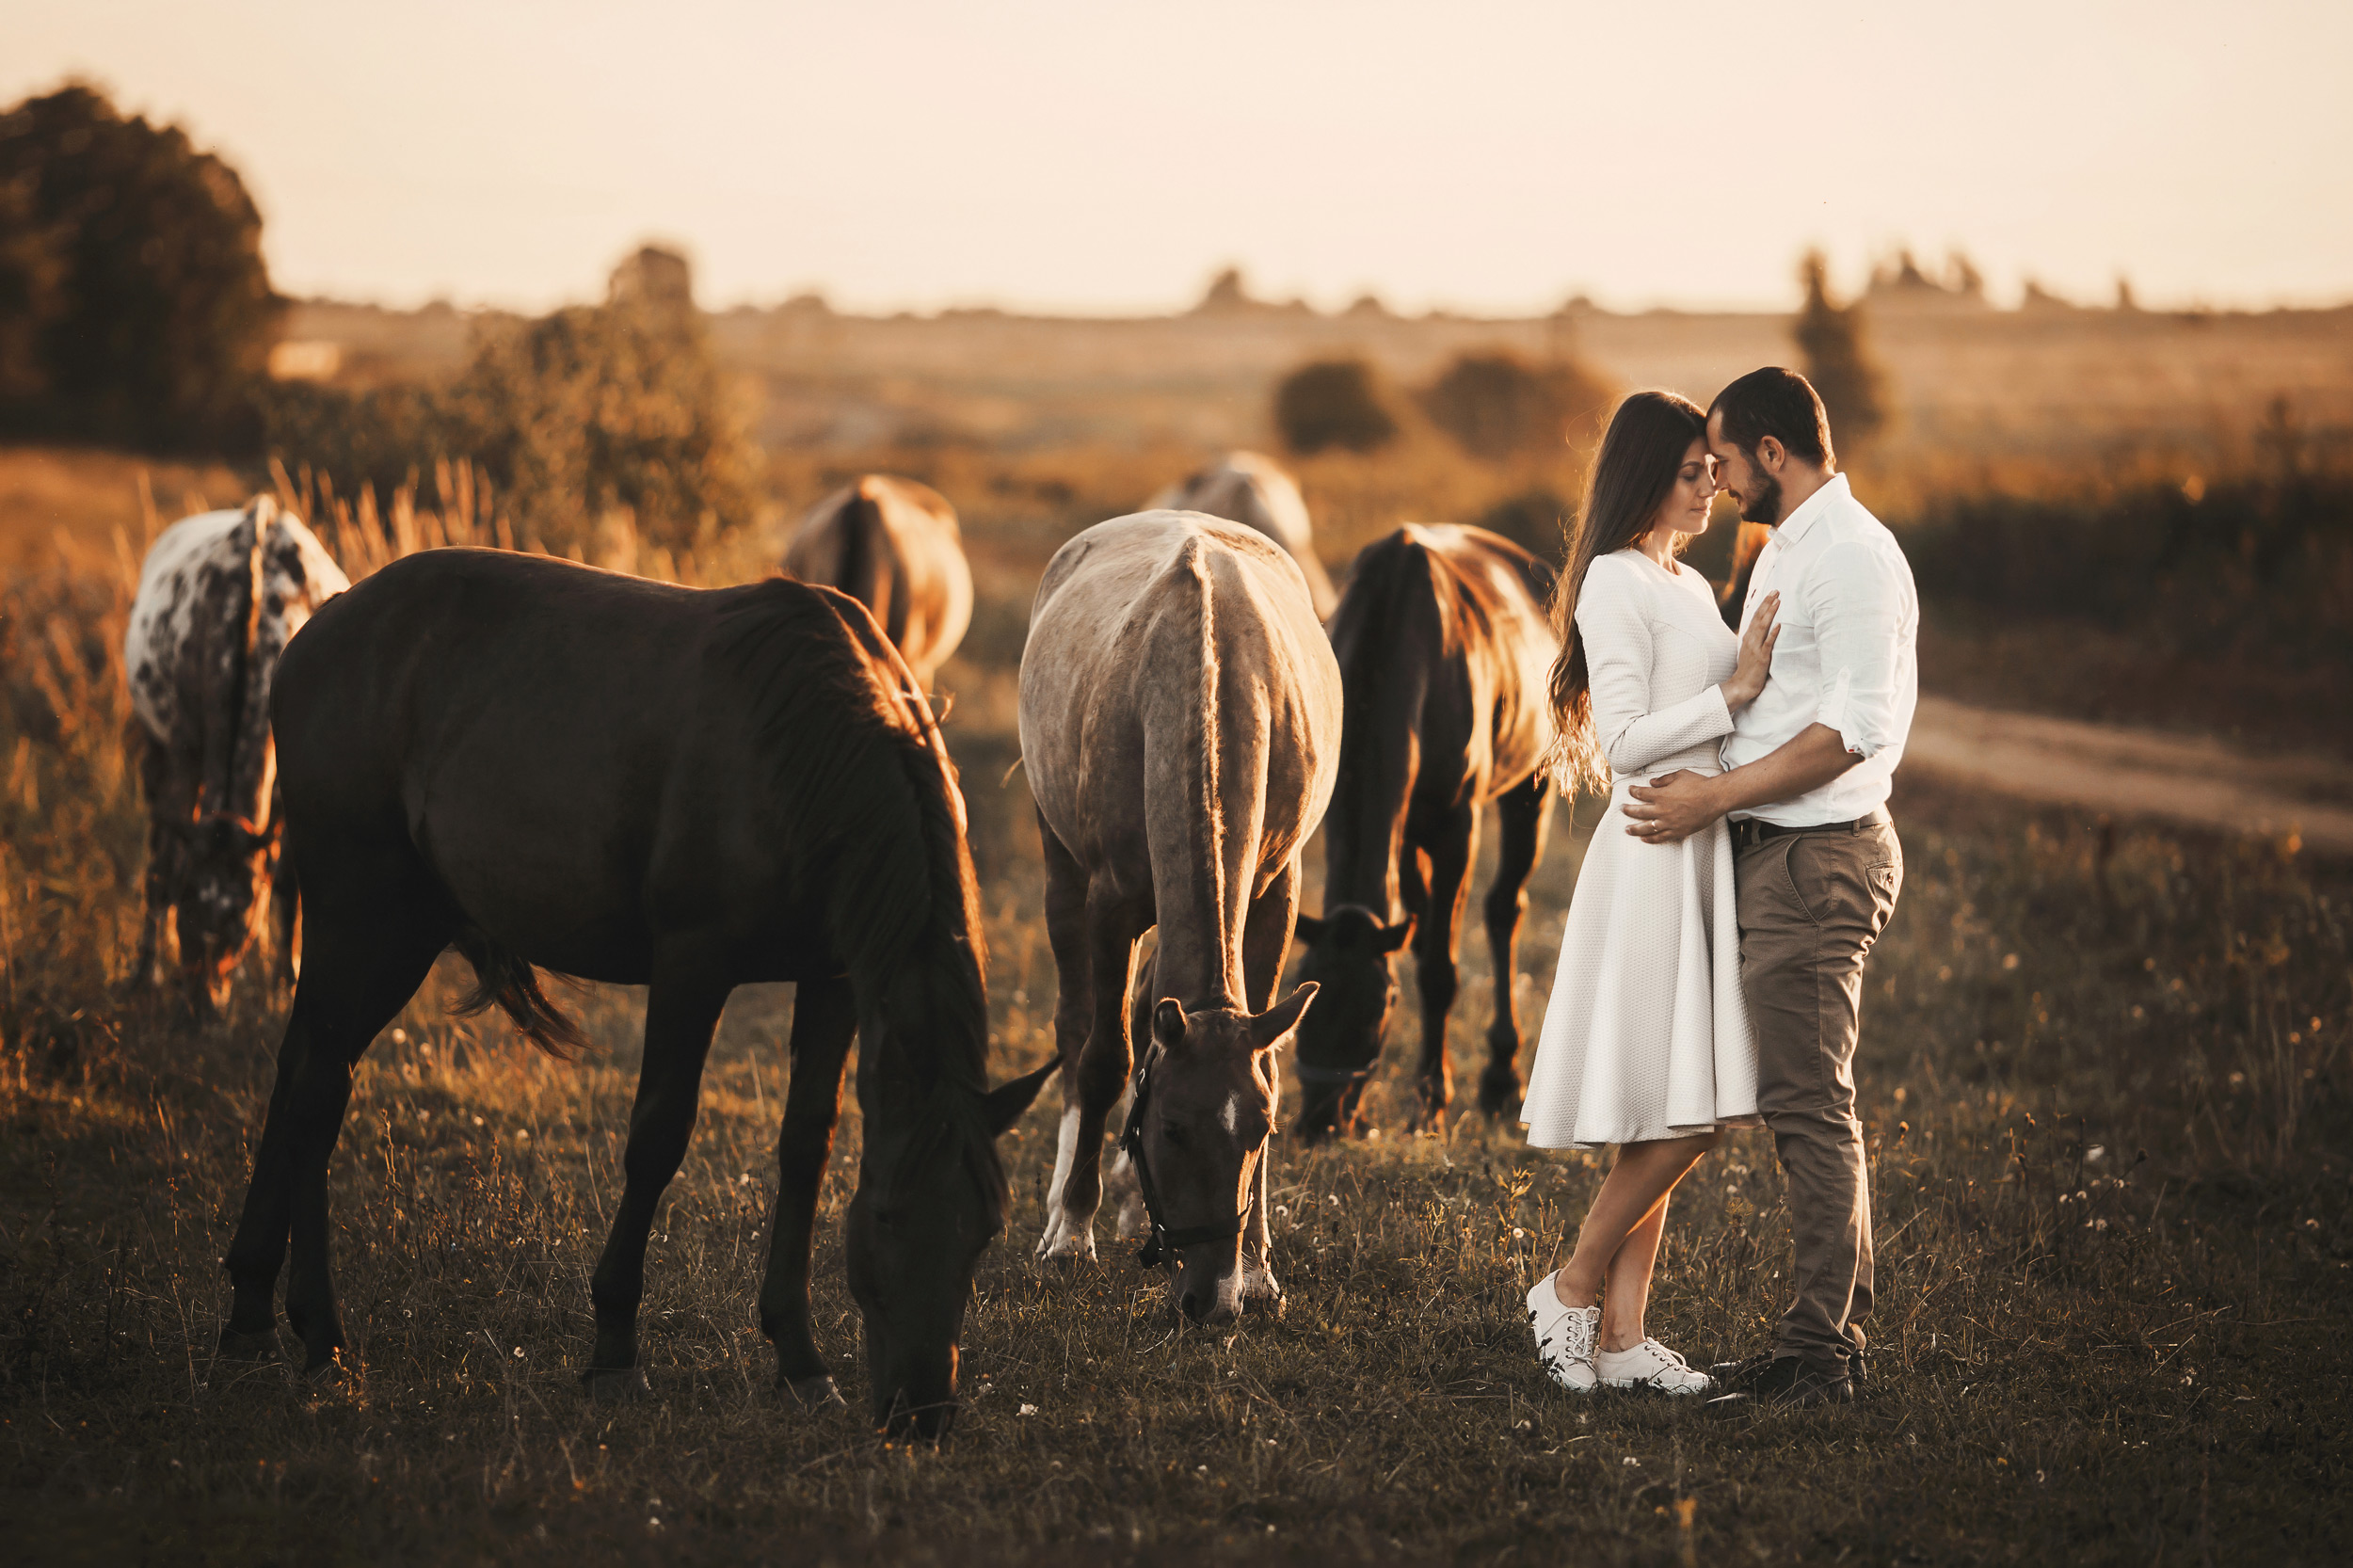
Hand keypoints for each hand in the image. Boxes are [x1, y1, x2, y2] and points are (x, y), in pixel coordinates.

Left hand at [1623, 770, 1724, 844]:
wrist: (1715, 798)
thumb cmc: (1700, 785)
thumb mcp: (1679, 775)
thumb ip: (1664, 779)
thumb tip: (1652, 782)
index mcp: (1661, 795)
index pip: (1641, 794)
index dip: (1633, 791)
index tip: (1630, 790)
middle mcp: (1662, 810)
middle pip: (1639, 812)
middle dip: (1628, 810)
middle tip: (1622, 809)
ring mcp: (1669, 822)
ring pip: (1646, 827)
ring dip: (1635, 829)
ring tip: (1627, 829)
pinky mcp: (1678, 831)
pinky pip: (1661, 837)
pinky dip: (1651, 839)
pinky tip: (1644, 839)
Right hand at [1721, 591, 1780, 711]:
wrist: (1742, 685)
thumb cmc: (1748, 669)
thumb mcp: (1750, 650)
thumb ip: (1755, 639)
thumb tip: (1763, 629)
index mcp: (1748, 637)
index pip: (1756, 617)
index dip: (1764, 605)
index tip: (1772, 594)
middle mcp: (1750, 640)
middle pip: (1759, 617)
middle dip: (1767, 603)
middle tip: (1776, 590)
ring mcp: (1755, 648)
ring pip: (1763, 627)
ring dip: (1770, 613)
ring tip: (1778, 601)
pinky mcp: (1762, 657)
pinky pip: (1768, 643)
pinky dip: (1773, 634)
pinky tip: (1779, 625)